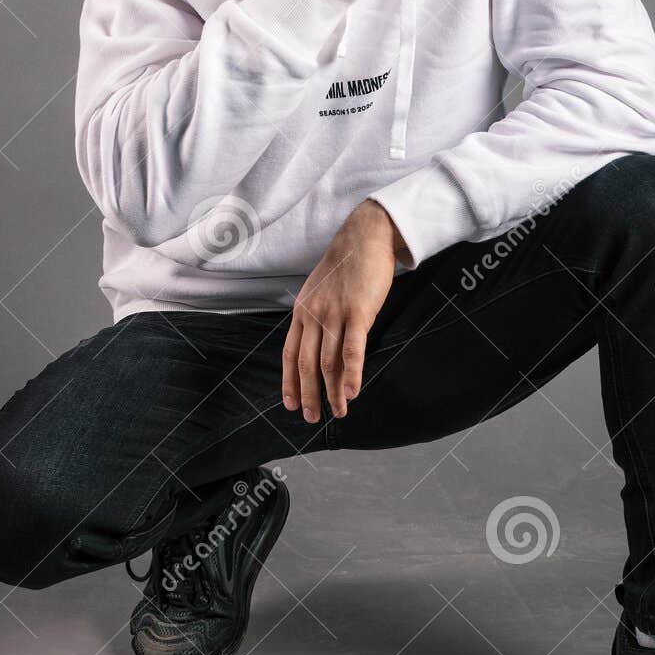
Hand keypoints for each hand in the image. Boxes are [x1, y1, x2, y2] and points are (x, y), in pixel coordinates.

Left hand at [282, 199, 407, 421]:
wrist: (365, 236)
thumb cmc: (346, 264)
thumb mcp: (321, 289)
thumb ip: (317, 315)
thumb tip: (321, 342)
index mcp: (301, 310)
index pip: (289, 353)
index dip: (289, 381)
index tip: (291, 404)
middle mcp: (313, 314)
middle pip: (305, 364)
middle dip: (309, 395)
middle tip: (312, 418)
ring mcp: (334, 313)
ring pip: (328, 362)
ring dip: (333, 392)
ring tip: (339, 412)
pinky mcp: (357, 311)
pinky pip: (352, 350)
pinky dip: (352, 375)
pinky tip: (353, 393)